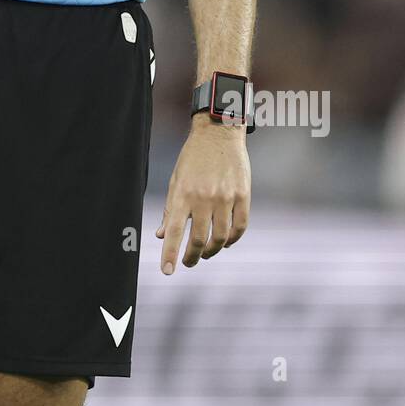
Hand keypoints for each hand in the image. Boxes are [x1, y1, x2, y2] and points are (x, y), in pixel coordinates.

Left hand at [155, 114, 249, 272]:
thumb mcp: (176, 180)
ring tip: (205, 252)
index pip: (175, 231)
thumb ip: (170, 210)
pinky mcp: (243, 196)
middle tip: (188, 262)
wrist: (219, 134)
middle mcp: (204, 198)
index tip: (167, 272)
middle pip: (199, 240)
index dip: (170, 254)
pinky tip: (226, 242)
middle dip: (192, 257)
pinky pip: (240, 227)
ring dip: (212, 250)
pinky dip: (233, 240)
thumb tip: (161, 236)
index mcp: (183, 194)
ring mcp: (225, 198)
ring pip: (221, 238)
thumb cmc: (193, 158)